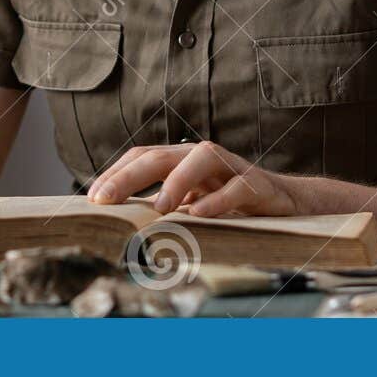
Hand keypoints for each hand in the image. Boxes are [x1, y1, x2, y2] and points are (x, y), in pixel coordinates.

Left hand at [86, 141, 297, 217]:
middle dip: (130, 177)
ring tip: (157, 207)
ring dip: (176, 181)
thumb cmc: (229, 201)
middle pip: (162, 156)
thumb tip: (120, 221)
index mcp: (182, 160)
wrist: (283, 201)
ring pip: (201, 159)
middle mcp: (202, 157)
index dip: (116, 173)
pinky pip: (236, 188)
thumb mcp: (191, 203)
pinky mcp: (257, 185)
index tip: (93, 198)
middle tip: (105, 200)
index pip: (143, 157)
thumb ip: (163, 205)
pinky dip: (217, 201)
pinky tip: (200, 215)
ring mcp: (230, 167)